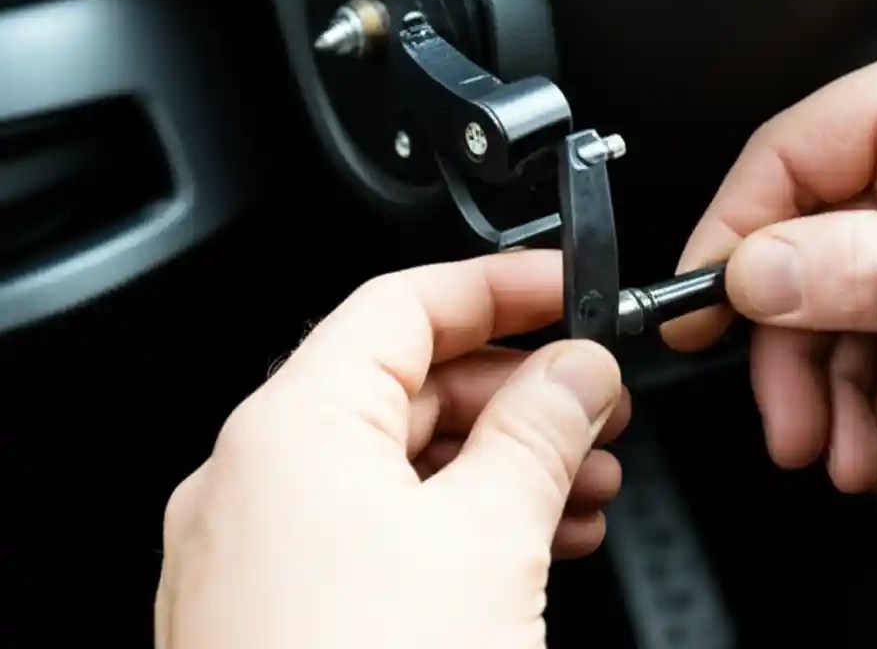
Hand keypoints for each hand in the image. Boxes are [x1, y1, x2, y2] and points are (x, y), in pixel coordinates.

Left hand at [156, 251, 629, 648]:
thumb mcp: (491, 541)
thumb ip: (541, 429)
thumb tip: (577, 370)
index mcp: (290, 433)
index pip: (401, 306)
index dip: (499, 288)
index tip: (568, 291)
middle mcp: (253, 485)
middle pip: (402, 387)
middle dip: (515, 391)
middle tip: (596, 405)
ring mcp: (257, 556)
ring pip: (397, 468)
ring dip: (498, 464)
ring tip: (583, 484)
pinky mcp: (278, 616)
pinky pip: (375, 536)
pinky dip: (458, 525)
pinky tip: (533, 546)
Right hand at [665, 18, 876, 491]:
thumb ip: (859, 276)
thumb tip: (753, 276)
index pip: (785, 161)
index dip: (731, 246)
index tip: (698, 316)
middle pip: (814, 238)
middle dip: (799, 347)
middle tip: (790, 423)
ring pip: (852, 284)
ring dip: (841, 377)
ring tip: (846, 449)